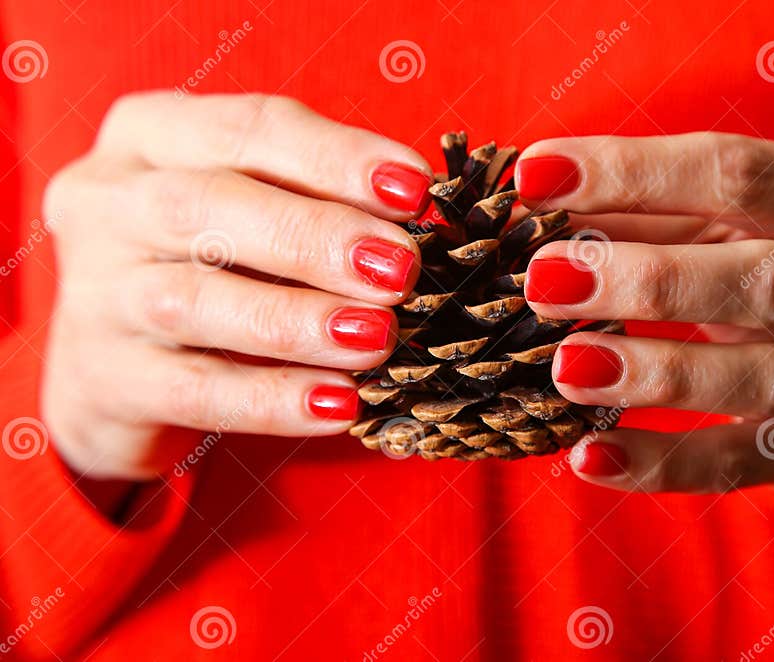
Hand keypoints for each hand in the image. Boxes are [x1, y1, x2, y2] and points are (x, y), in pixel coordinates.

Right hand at [42, 92, 430, 479]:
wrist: (119, 364)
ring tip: (376, 336)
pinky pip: (194, 390)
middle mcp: (107, 201)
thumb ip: (315, 197)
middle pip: (209, 206)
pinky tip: (337, 405)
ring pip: (195, 300)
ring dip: (297, 319)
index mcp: (149, 135)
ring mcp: (96, 293)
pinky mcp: (107, 378)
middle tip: (398, 267)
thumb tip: (415, 212)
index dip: (335, 157)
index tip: (413, 189)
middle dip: (315, 236)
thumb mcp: (248, 207)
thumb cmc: (210, 260)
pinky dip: (271, 398)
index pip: (246, 128)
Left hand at [517, 132, 773, 491]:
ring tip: (565, 367)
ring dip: (651, 373)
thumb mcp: (727, 222)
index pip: (734, 169)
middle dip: (643, 279)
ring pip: (759, 379)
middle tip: (545, 280)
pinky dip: (660, 464)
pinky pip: (739, 463)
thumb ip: (643, 213)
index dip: (629, 170)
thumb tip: (533, 207)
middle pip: (763, 278)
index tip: (535, 178)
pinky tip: (591, 456)